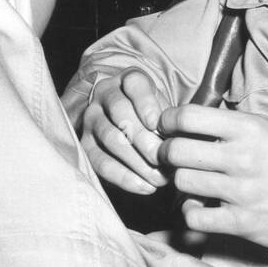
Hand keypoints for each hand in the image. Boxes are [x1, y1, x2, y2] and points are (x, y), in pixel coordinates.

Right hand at [78, 68, 170, 194]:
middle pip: (121, 114)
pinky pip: (101, 163)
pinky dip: (125, 178)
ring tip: (160, 178)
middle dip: (145, 140)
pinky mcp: (85, 144)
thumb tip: (182, 144)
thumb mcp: (164, 108)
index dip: (145, 103)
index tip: (156, 124)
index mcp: (128, 79)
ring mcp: (91, 119)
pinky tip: (146, 187)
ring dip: (138, 162)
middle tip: (165, 160)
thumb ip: (173, 121)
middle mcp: (105, 94)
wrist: (125, 121)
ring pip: (112, 139)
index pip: (135, 84)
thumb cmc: (154, 116)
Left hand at [157, 104, 267, 250]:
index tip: (166, 126)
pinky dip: (191, 213)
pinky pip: (195, 218)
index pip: (188, 116)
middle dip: (166, 152)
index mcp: (249, 129)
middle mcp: (242, 157)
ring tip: (189, 181)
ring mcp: (241, 191)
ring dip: (180, 182)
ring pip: (182, 182)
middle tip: (170, 155)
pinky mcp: (242, 222)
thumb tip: (198, 120)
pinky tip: (201, 208)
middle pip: (176, 150)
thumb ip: (237, 125)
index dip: (168, 120)